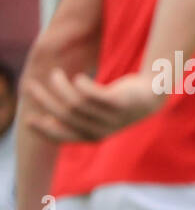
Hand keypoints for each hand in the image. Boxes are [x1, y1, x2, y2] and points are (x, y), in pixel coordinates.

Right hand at [25, 69, 164, 142]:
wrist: (149, 96)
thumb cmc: (115, 105)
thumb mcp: (94, 116)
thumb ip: (75, 119)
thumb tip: (48, 121)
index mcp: (93, 136)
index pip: (63, 136)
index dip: (44, 129)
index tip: (29, 118)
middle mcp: (102, 130)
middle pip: (65, 114)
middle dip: (44, 99)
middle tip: (31, 84)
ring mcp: (112, 117)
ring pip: (76, 102)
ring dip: (60, 85)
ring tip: (56, 73)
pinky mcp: (120, 102)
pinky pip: (93, 94)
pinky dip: (81, 84)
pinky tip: (78, 77)